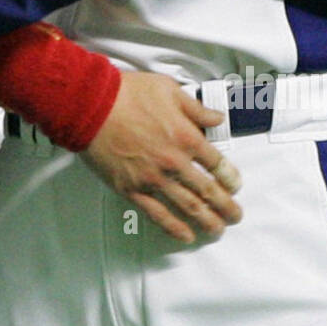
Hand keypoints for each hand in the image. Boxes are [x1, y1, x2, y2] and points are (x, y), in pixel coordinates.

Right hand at [80, 70, 241, 243]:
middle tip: (235, 215)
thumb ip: (196, 108)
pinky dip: (174, 227)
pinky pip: (158, 214)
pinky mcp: (132, 189)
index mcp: (187, 137)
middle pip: (209, 191)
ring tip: (217, 230)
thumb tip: (216, 117)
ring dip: (208, 221)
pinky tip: (186, 236)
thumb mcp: (169, 90)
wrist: (91, 106)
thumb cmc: (126, 94)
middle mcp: (174, 162)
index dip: (231, 177)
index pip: (219, 164)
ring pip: (188, 207)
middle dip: (226, 206)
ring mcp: (154, 178)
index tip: (235, 185)